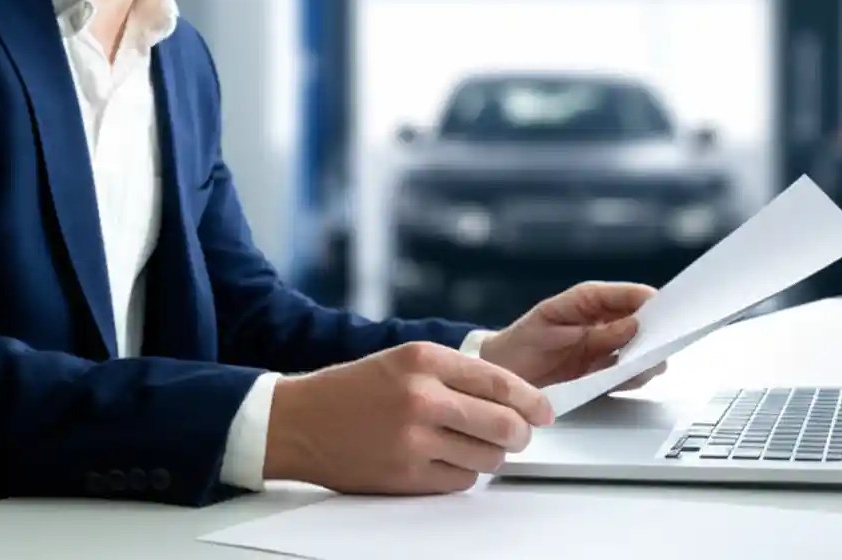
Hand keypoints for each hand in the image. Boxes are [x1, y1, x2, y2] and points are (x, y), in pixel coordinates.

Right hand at [263, 341, 553, 493]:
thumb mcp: (404, 360)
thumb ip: (456, 374)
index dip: (531, 400)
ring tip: (473, 446)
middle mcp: (421, 396)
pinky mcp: (405, 475)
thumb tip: (513, 399)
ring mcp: (413, 439)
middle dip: (520, 433)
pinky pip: (462, 481)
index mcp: (423, 359)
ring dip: (491, 455)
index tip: (543, 411)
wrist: (298, 421)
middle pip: (503, 424)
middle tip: (518, 434)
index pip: (500, 381)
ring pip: (488, 457)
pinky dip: (464, 474)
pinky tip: (447, 460)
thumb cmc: (352, 390)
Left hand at [479, 281, 666, 390]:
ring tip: (651, 361)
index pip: (632, 296)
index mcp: (592, 301)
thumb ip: (594, 320)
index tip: (671, 309)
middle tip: (666, 340)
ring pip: (642, 351)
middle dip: (658, 331)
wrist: (504, 372)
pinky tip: (636, 376)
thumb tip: (633, 324)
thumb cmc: (523, 339)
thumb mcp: (553, 319)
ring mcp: (606, 351)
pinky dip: (635, 376)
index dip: (653, 301)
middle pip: (644, 324)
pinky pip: (629, 376)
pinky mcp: (603, 376)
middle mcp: (604, 324)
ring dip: (649, 356)